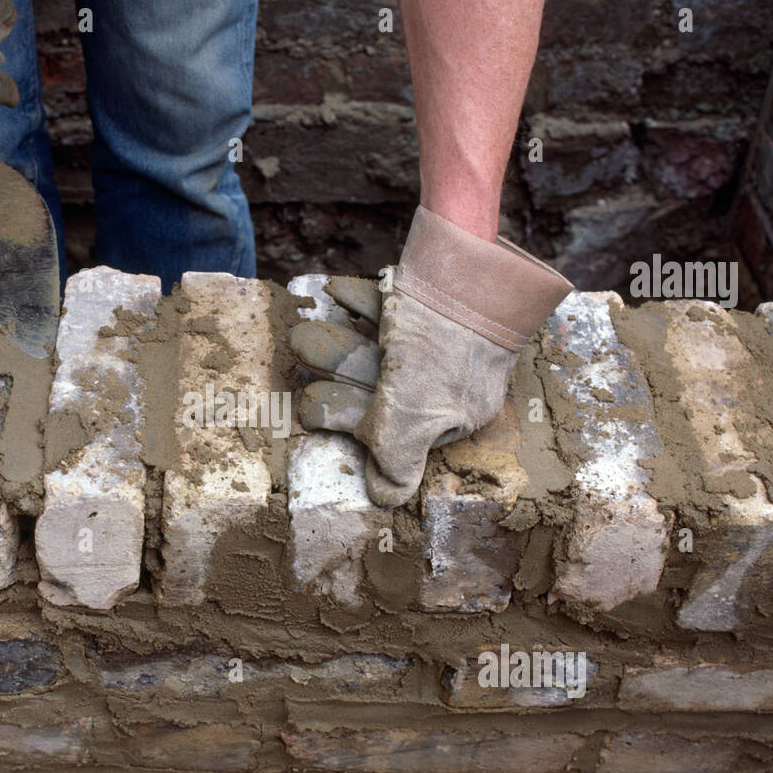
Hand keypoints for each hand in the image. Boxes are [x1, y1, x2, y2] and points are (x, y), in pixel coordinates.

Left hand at [293, 206, 571, 507]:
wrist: (474, 272)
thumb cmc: (441, 351)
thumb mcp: (414, 416)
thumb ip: (396, 458)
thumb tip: (385, 500)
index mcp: (450, 414)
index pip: (393, 429)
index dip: (349, 420)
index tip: (310, 408)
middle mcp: (442, 380)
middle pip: (378, 386)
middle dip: (334, 374)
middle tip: (298, 356)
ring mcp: (436, 340)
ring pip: (375, 347)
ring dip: (336, 340)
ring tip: (300, 331)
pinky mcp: (430, 301)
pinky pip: (388, 307)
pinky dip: (358, 303)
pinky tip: (331, 293)